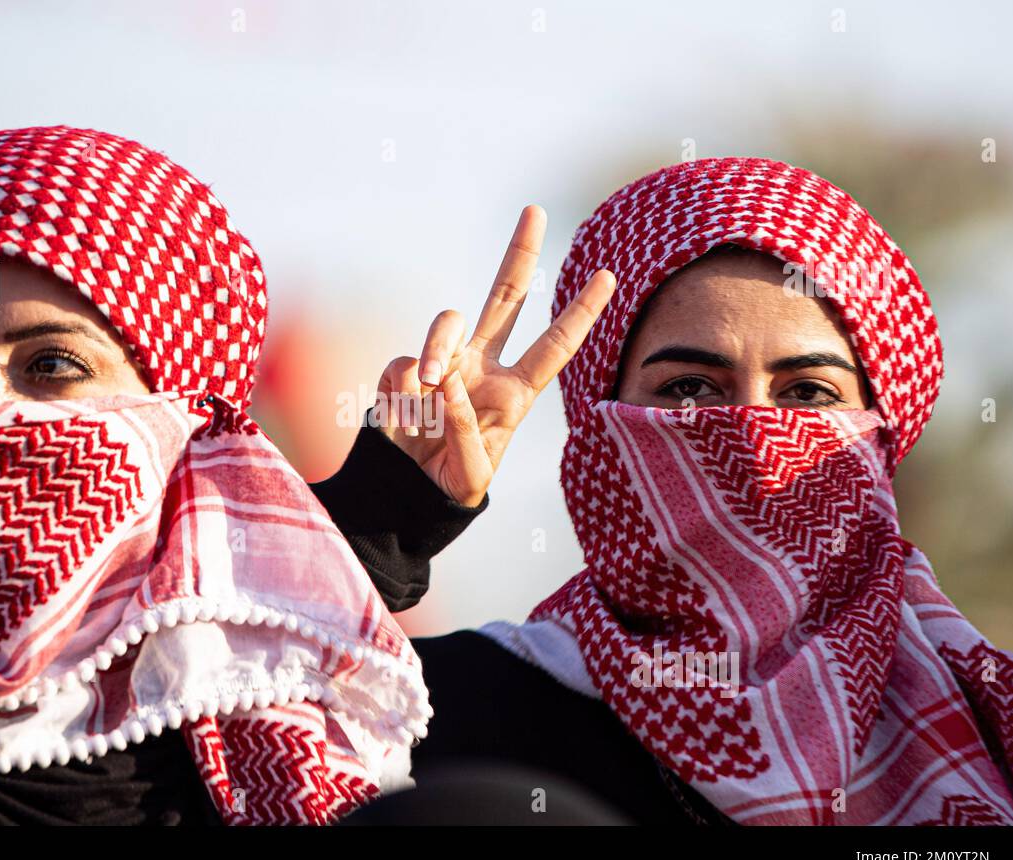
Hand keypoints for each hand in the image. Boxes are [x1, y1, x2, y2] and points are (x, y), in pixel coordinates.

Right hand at [372, 205, 615, 505]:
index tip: (609, 276)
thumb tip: (445, 382)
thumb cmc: (452, 484)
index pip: (555, 346)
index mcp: (514, 392)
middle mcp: (482, 367)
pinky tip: (404, 419)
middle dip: (519, 253)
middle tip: (535, 210)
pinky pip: (403, 362)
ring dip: (439, 349)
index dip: (581, 313)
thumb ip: (466, 430)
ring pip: (447, 323)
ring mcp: (443, 365)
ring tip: (430, 386)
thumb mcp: (473, 473)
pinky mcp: (404, 372)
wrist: (406, 495)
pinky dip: (403, 389)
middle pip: (505, 297)